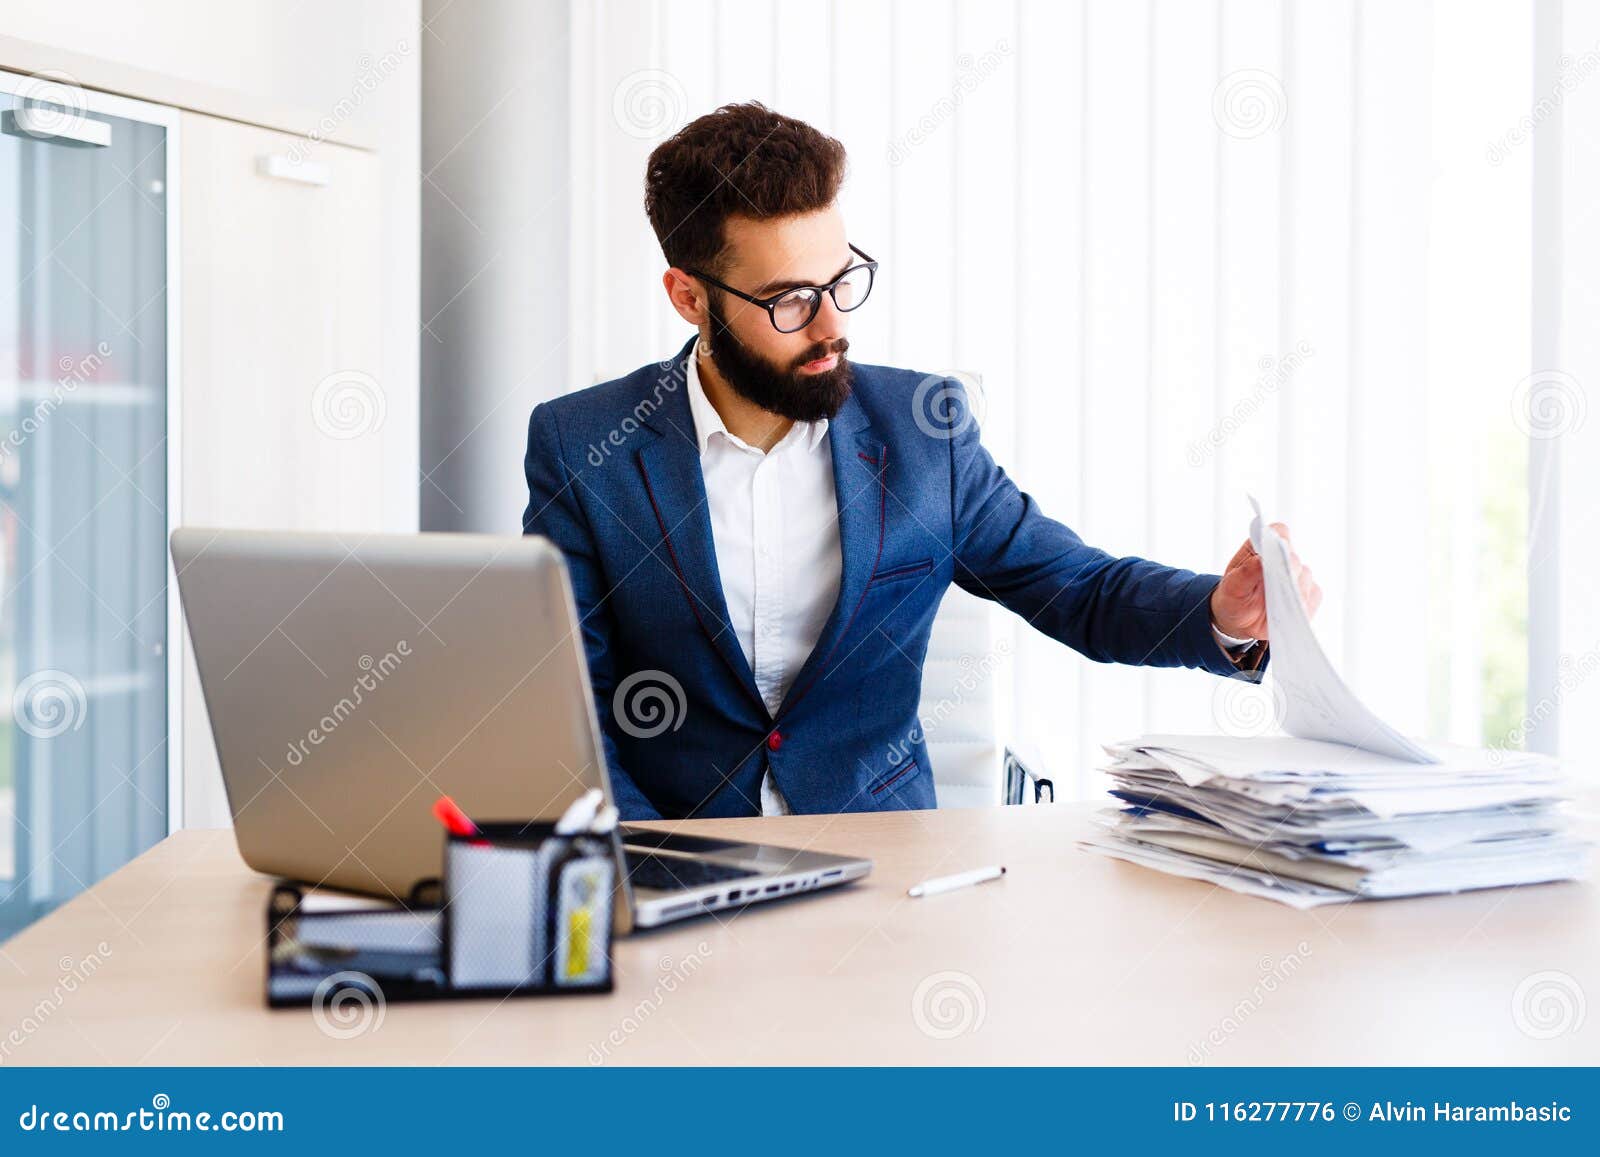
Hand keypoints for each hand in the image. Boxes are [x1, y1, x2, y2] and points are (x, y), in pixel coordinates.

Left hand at [1209, 522, 1321, 640]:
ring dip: (1294, 590)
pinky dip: (1303, 604)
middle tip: (1280, 582)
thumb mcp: (1231, 587)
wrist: (1240, 622)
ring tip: (1279, 603)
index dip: (1280, 539)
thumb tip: (1260, 561)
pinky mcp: (1307, 593)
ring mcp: (1296, 576)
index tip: (1278, 549)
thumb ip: (1245, 573)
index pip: (1278, 532)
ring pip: (1306, 577)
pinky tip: (1289, 611)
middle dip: (1288, 570)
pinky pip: (1313, 595)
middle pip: (1294, 557)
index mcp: (1261, 548)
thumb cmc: (1233, 598)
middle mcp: (1282, 559)